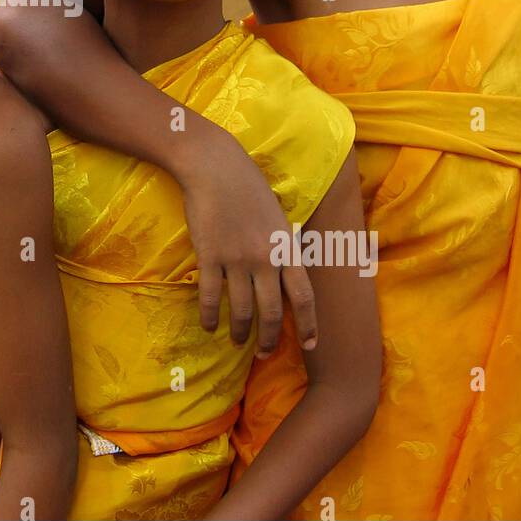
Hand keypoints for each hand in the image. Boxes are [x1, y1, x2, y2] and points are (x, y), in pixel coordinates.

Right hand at [176, 123, 317, 354]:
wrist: (215, 167)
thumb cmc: (248, 186)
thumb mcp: (277, 216)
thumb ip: (281, 246)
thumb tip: (283, 273)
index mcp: (286, 248)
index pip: (304, 296)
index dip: (309, 324)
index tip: (310, 345)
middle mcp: (265, 259)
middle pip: (272, 311)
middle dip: (270, 339)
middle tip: (264, 353)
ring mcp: (236, 259)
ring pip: (241, 310)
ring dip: (240, 331)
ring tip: (237, 341)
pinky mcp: (209, 256)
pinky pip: (211, 297)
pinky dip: (210, 316)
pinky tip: (210, 326)